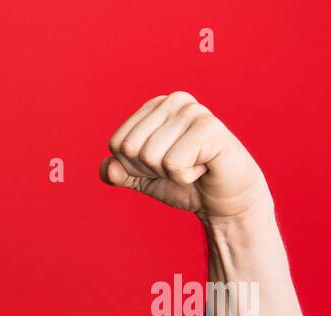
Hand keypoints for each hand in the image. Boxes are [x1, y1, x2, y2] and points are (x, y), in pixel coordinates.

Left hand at [99, 91, 269, 222]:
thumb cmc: (183, 183)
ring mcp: (193, 111)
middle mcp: (174, 101)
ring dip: (170, 173)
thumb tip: (108, 167)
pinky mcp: (209, 128)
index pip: (117, 143)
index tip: (161, 165)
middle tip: (179, 167)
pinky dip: (185, 176)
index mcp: (155, 106)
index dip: (133, 167)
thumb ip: (117, 173)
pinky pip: (173, 163)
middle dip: (150, 170)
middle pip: (130, 148)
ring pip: (150, 156)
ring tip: (193, 165)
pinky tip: (203, 167)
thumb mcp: (141, 179)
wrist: (222, 200)